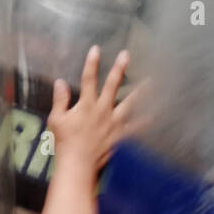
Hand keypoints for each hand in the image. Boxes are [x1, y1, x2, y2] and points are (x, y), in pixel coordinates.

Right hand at [46, 47, 142, 175]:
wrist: (77, 164)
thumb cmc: (64, 142)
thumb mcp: (56, 119)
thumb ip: (60, 100)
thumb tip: (60, 82)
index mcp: (86, 104)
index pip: (88, 79)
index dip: (91, 63)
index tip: (96, 49)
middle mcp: (102, 110)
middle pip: (112, 85)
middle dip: (119, 69)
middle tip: (126, 55)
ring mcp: (113, 123)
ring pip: (129, 104)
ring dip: (140, 92)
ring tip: (151, 81)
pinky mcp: (119, 135)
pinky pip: (136, 127)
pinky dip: (146, 121)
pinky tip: (157, 114)